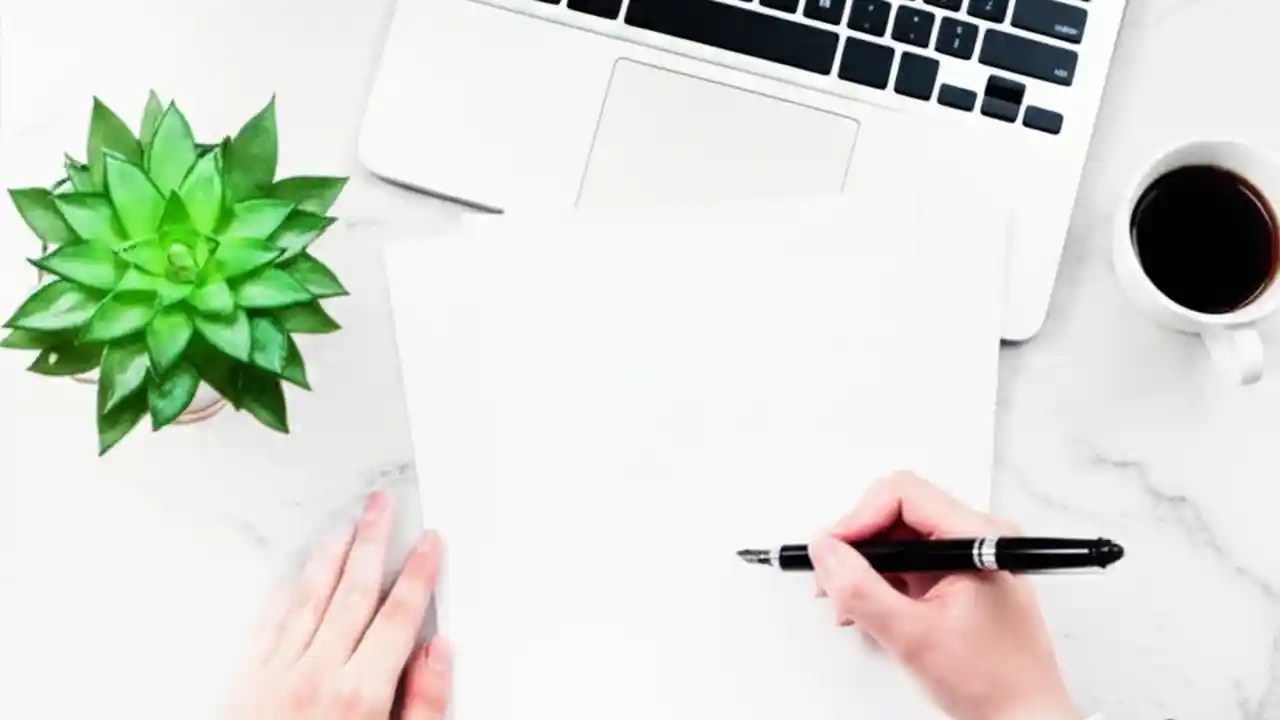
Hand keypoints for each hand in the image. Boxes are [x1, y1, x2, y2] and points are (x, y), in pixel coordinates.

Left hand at [222, 492, 450, 719]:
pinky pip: (269, 621)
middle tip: (384, 507)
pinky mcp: (245, 683)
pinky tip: (299, 572)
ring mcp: (275, 675)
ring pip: (308, 596)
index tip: (431, 543)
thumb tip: (437, 651)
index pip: (399, 615)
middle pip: (353, 590)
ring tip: (347, 524)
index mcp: (361, 695)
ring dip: (331, 554)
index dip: (419, 574)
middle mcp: (317, 675)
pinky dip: (288, 590)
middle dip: (374, 541)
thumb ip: (424, 704)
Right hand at [810, 472, 1078, 719]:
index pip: (904, 495)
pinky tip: (867, 609)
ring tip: (847, 603)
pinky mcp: (959, 577)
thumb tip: (825, 551)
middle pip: (897, 512)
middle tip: (833, 580)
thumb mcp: (912, 636)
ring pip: (898, 538)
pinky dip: (881, 581)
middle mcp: (976, 538)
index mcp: (977, 538)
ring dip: (865, 566)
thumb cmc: (993, 683)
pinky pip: (909, 561)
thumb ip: (861, 589)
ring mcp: (968, 558)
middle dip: (857, 545)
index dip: (859, 519)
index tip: (833, 551)